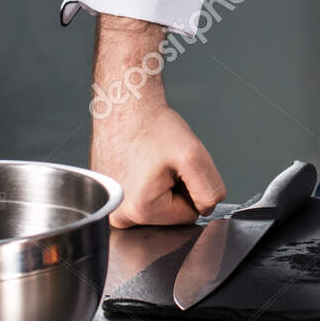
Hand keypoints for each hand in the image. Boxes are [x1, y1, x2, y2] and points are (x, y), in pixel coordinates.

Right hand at [90, 99, 225, 228]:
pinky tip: (140, 164)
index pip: (189, 214)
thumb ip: (210, 189)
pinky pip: (142, 196)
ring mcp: (112, 206)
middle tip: (163, 163)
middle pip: (172, 213)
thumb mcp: (194, 156)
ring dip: (162, 184)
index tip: (175, 167)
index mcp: (140, 210)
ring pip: (159, 205)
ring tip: (151, 162)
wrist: (125, 105)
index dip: (191, 187)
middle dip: (175, 187)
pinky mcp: (109, 195)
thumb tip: (207, 208)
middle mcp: (119, 215)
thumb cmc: (152, 125)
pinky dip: (147, 180)